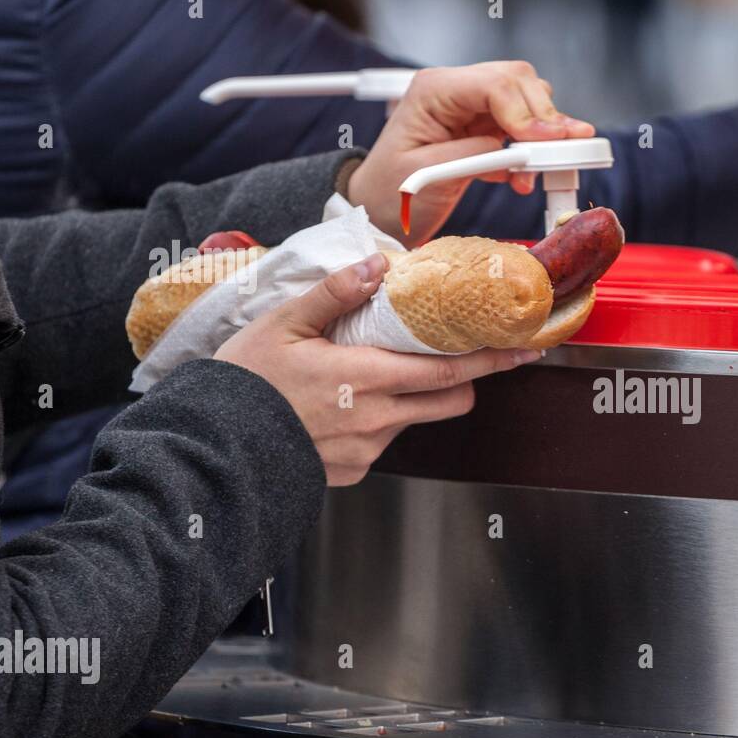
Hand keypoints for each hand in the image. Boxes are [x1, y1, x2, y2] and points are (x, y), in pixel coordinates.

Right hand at [214, 254, 540, 485]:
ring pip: (414, 420)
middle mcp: (378, 420)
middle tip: (462, 357)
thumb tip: (378, 265)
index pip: (451, 371)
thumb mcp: (283, 324)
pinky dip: (377, 422)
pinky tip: (342, 408)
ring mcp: (366, 450)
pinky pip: (381, 443)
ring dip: (410, 398)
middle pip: (450, 402)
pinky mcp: (352, 472)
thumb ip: (335, 293)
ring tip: (371, 375)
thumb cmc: (243, 383)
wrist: (212, 448)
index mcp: (368, 378)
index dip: (492, 360)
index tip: (525, 350)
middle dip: (465, 381)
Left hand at [347, 62, 595, 246]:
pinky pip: (522, 131)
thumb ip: (473, 154)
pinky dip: (534, 154)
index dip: (529, 113)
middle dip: (547, 118)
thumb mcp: (426, 175)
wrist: (378, 213)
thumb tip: (517, 146)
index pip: (496, 85)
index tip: (552, 143)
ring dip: (544, 136)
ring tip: (544, 170)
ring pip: (527, 102)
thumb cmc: (389, 194)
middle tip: (567, 153)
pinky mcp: (482, 130)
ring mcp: (471, 108)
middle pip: (519, 83)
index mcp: (434, 91)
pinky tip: (526, 178)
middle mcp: (455, 90)